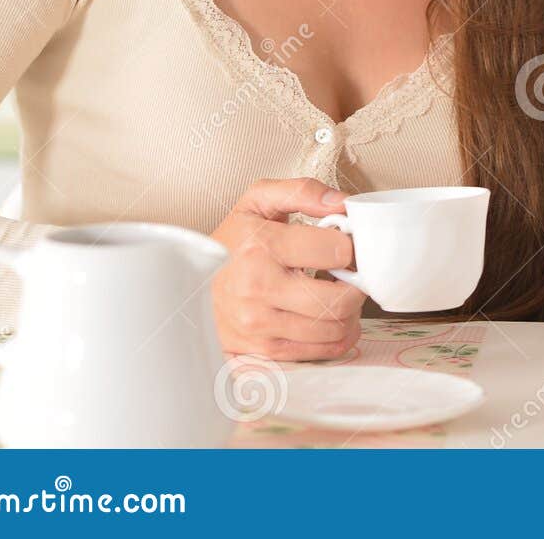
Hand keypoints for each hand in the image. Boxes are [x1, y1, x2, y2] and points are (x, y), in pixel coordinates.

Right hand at [210, 177, 365, 360]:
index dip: (351, 245)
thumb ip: (303, 192)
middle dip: (357, 284)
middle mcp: (258, 289)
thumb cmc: (232, 242)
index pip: (336, 250)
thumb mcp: (258, 202)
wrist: (186, 285)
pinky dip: (339, 335)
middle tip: (350, 274)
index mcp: (261, 247)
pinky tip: (329, 316)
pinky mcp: (263, 350)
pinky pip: (323, 351)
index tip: (346, 245)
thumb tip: (342, 203)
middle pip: (341, 298)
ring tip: (338, 293)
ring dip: (350, 312)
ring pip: (336, 328)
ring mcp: (260, 325)